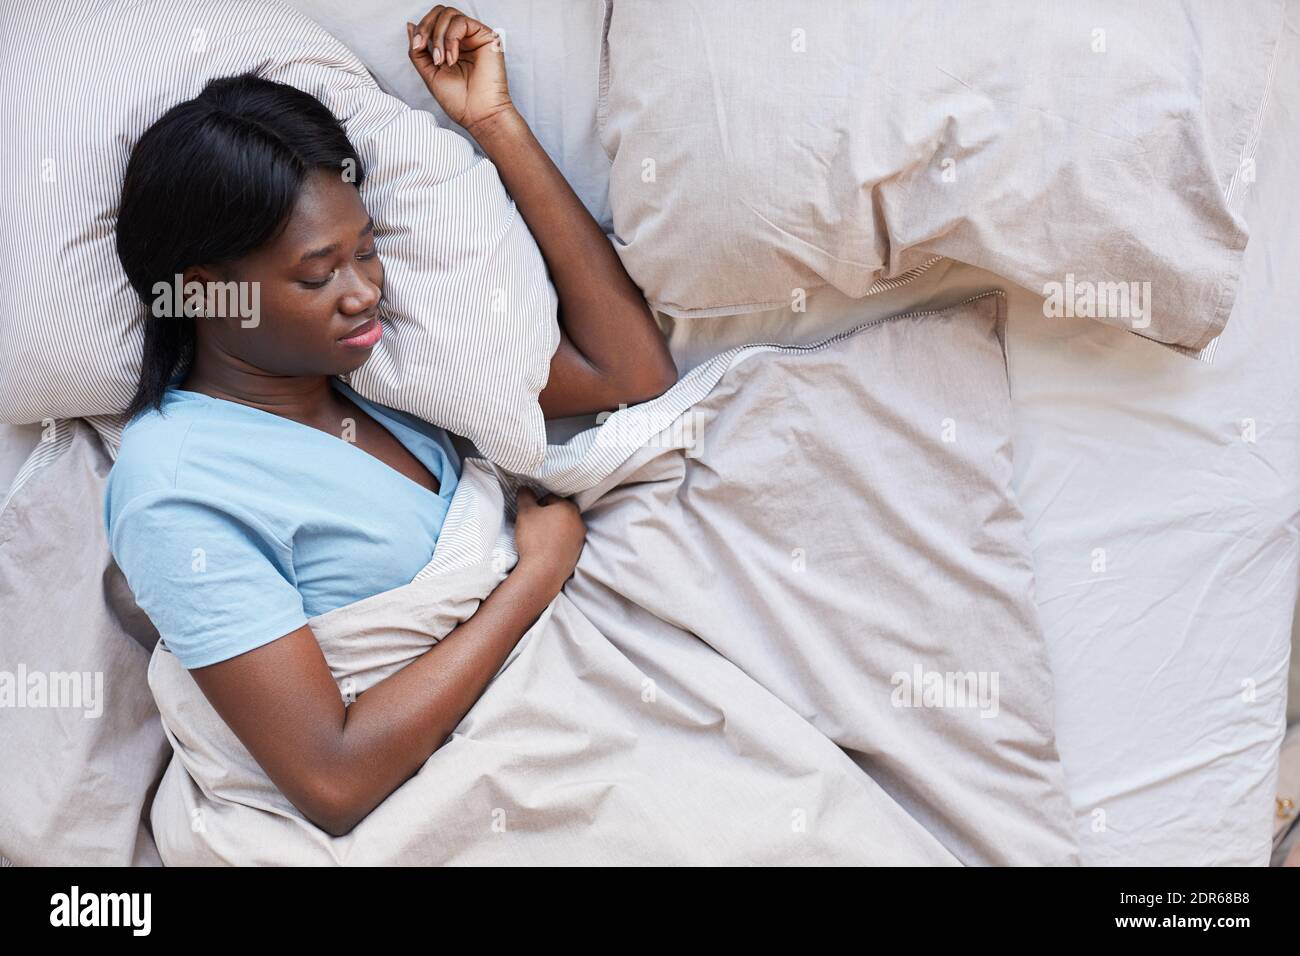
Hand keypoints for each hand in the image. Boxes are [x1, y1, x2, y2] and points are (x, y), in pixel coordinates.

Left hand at [406, 6, 513, 135]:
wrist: (478, 115)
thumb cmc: (459, 100)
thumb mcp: (428, 72)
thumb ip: (418, 50)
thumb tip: (410, 25)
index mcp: (450, 46)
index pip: (433, 22)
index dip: (421, 30)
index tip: (416, 47)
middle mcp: (463, 39)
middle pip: (440, 12)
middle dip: (426, 27)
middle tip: (423, 47)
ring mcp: (475, 37)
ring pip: (448, 14)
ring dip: (438, 36)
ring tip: (441, 60)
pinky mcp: (487, 36)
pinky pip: (461, 22)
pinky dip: (451, 39)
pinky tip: (452, 59)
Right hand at [513, 487, 586, 592]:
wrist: (542, 572)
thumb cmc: (534, 538)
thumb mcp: (525, 512)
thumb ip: (525, 496)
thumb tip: (524, 488)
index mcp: (569, 508)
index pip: (550, 497)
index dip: (536, 504)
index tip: (529, 515)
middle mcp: (579, 521)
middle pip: (558, 512)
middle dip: (545, 516)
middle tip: (532, 526)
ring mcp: (580, 539)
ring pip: (562, 528)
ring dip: (551, 530)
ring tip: (538, 539)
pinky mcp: (577, 554)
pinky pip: (564, 543)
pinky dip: (555, 543)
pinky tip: (545, 550)